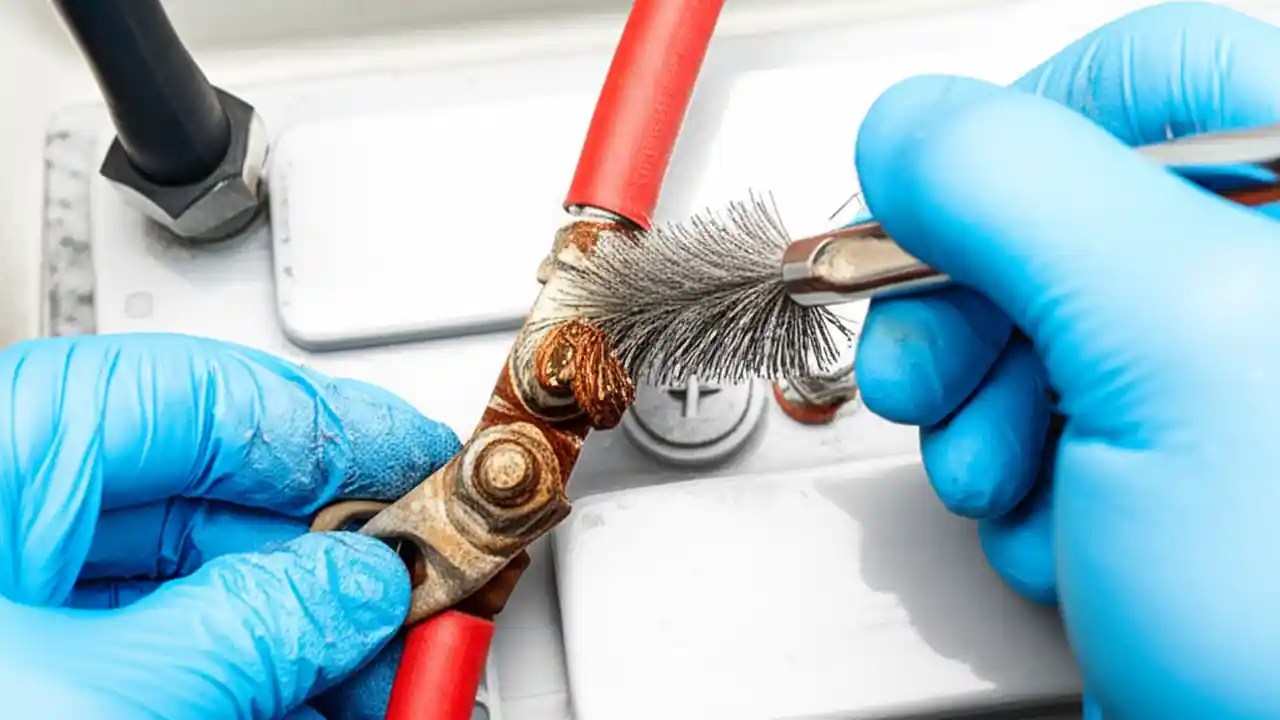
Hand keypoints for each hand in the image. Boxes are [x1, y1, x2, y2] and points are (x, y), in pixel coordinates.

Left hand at [0, 333, 459, 718]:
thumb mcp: (101, 695)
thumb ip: (249, 626)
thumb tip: (360, 585)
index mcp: (1, 464)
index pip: (197, 395)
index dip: (330, 424)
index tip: (421, 459)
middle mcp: (12, 520)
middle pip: (215, 500)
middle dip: (337, 556)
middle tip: (421, 595)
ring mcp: (22, 604)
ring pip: (202, 588)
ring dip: (313, 631)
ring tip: (388, 679)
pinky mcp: (41, 669)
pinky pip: (166, 652)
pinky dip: (253, 680)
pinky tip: (320, 705)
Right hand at [853, 3, 1279, 716]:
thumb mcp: (1177, 345)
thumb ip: (1024, 190)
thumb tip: (909, 131)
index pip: (1149, 73)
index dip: (1011, 128)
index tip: (924, 209)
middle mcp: (1271, 290)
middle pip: (1062, 210)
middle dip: (964, 301)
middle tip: (924, 365)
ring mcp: (1215, 386)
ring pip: (1028, 327)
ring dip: (976, 410)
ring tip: (999, 480)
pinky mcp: (1154, 469)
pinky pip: (1034, 426)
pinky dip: (1009, 482)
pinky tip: (1046, 531)